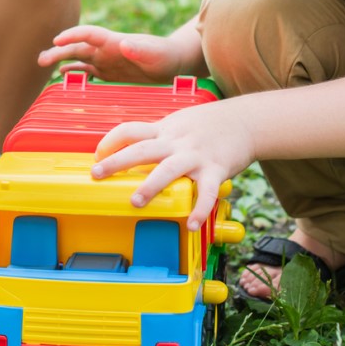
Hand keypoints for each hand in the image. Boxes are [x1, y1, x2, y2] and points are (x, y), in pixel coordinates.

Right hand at [38, 25, 191, 83]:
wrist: (173, 62)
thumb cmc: (165, 55)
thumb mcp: (155, 53)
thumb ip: (139, 49)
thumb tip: (124, 44)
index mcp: (114, 41)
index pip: (88, 34)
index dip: (72, 35)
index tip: (57, 40)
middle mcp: (106, 49)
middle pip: (77, 47)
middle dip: (58, 51)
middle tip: (41, 60)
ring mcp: (106, 59)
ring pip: (78, 58)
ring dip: (61, 60)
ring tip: (43, 65)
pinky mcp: (109, 71)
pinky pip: (87, 70)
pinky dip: (74, 72)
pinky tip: (62, 75)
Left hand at [90, 100, 255, 230]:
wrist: (247, 121)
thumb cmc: (209, 125)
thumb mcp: (179, 122)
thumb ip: (158, 137)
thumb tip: (132, 152)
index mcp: (165, 130)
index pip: (131, 130)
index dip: (111, 141)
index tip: (97, 155)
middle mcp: (177, 141)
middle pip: (142, 149)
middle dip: (117, 161)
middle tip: (97, 174)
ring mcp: (196, 155)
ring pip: (169, 169)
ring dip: (151, 185)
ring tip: (136, 202)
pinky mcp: (217, 169)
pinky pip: (207, 191)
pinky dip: (200, 209)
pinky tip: (192, 224)